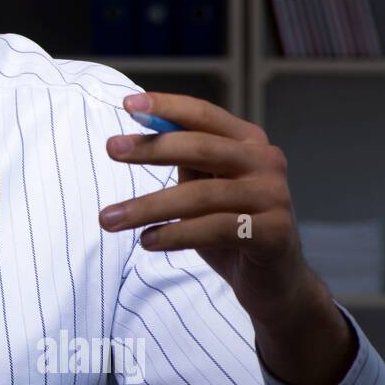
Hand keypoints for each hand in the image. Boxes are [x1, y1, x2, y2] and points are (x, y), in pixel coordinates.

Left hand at [98, 91, 315, 334]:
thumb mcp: (205, 186)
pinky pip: (215, 229)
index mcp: (249, 142)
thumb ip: (184, 161)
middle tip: (111, 149)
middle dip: (152, 148)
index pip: (204, 115)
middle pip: (202, 148)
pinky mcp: (275, 232)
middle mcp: (266, 162)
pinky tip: (146, 241)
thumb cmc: (231, 227)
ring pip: (201, 195)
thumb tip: (136, 138)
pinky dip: (175, 234)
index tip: (127, 104)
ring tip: (109, 219)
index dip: (167, 107)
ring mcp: (274, 196)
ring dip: (149, 206)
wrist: (275, 280)